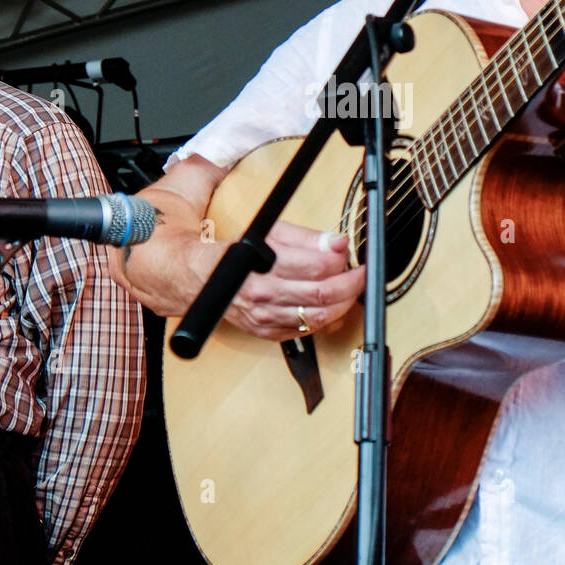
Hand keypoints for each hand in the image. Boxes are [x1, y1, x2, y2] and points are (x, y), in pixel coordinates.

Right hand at [204, 220, 365, 342]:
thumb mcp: (270, 232)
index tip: (348, 252)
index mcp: (264, 266)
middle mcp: (264, 295)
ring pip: (319, 317)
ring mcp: (267, 318)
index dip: (340, 259)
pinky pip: (307, 330)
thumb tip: (337, 242)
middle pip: (322, 295)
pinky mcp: (269, 333)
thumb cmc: (237, 253)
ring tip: (351, 288)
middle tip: (361, 274)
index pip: (316, 267)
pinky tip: (331, 305)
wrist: (203, 278)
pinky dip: (325, 318)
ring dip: (343, 303)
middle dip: (351, 284)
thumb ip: (306, 238)